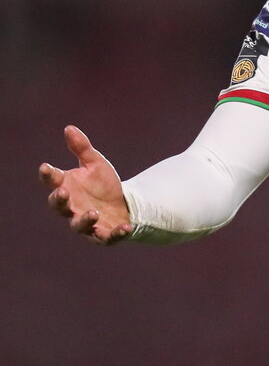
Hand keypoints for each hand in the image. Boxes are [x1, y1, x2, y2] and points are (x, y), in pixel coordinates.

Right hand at [39, 125, 131, 244]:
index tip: (46, 167)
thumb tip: (69, 128)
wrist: (125, 205)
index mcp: (67, 187)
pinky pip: (107, 237)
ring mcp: (86, 223)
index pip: (52, 181)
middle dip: (58, 200)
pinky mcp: (103, 235)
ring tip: (93, 212)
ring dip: (84, 220)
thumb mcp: (95, 163)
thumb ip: (82, 148)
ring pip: (78, 225)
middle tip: (62, 191)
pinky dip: (115, 233)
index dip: (48, 175)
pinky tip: (125, 227)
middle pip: (58, 206)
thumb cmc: (103, 184)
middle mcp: (72, 207)